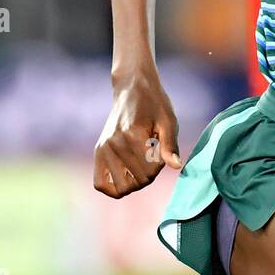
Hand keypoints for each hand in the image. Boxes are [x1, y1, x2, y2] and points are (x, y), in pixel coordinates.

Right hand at [93, 74, 182, 197]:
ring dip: (135, 181)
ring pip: (122, 187)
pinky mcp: (98, 152)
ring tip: (141, 164)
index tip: (160, 148)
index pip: (151, 171)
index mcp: (133, 135)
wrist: (132, 87)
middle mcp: (114, 144)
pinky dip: (114, 187)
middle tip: (152, 155)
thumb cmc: (154, 103)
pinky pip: (101, 184)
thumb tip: (177, 166)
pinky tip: (126, 175)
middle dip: (150, 173)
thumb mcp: (168, 120)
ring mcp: (103, 149)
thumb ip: (171, 145)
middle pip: (138, 181)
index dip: (161, 164)